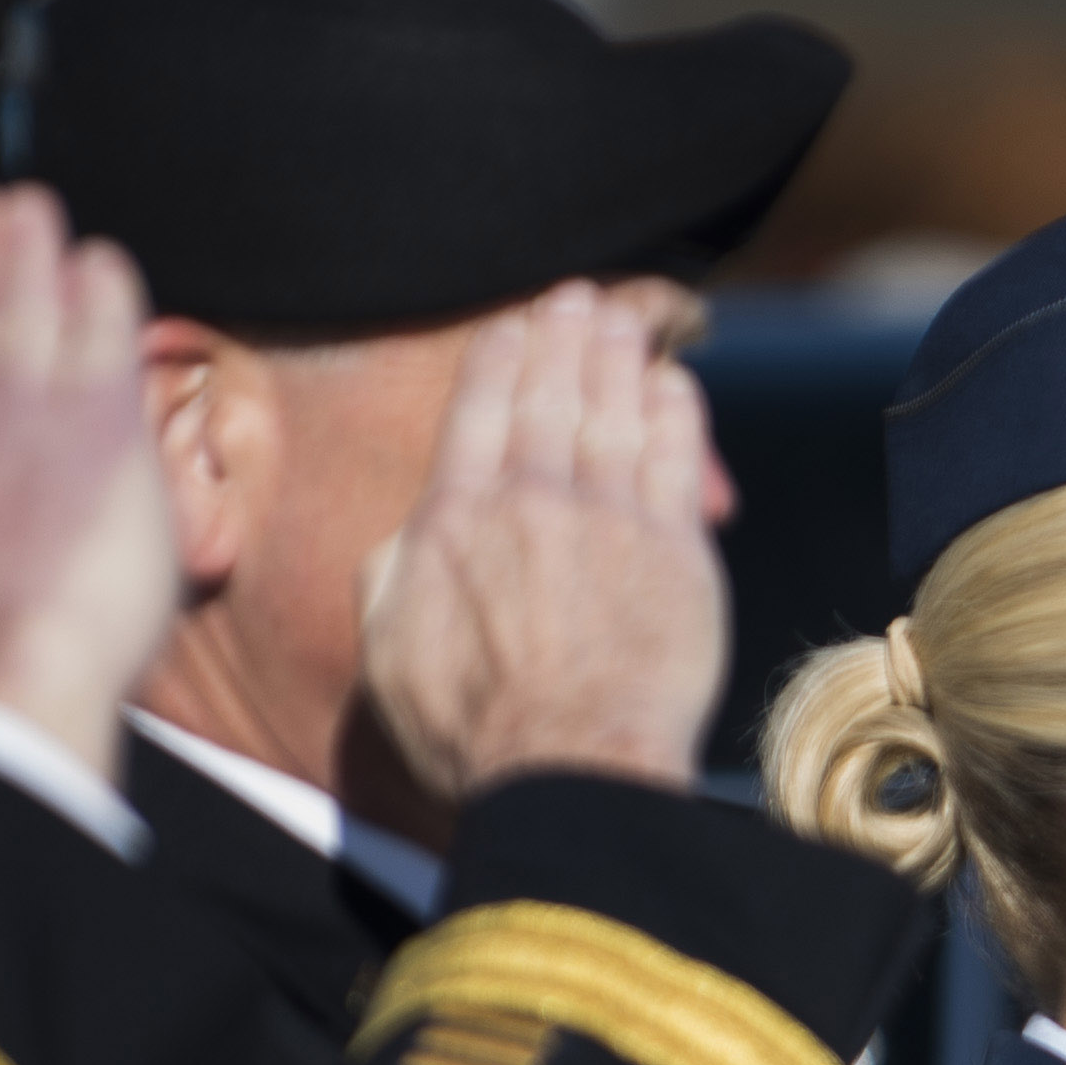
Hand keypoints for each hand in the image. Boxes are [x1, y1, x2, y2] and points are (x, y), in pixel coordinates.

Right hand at [355, 279, 735, 813]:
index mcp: (456, 516)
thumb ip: (394, 572)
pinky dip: (675, 411)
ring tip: (622, 319)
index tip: (514, 326)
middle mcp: (533, 499)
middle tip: (576, 298)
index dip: (500, 356)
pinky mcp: (677, 550)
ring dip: (619, 355)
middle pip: (551, 393)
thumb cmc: (471, 727)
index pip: (478, 409)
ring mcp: (611, 519)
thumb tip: (412, 532)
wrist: (569, 766)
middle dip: (564, 335)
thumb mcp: (388, 646)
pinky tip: (674, 385)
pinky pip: (677, 458)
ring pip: (615, 411)